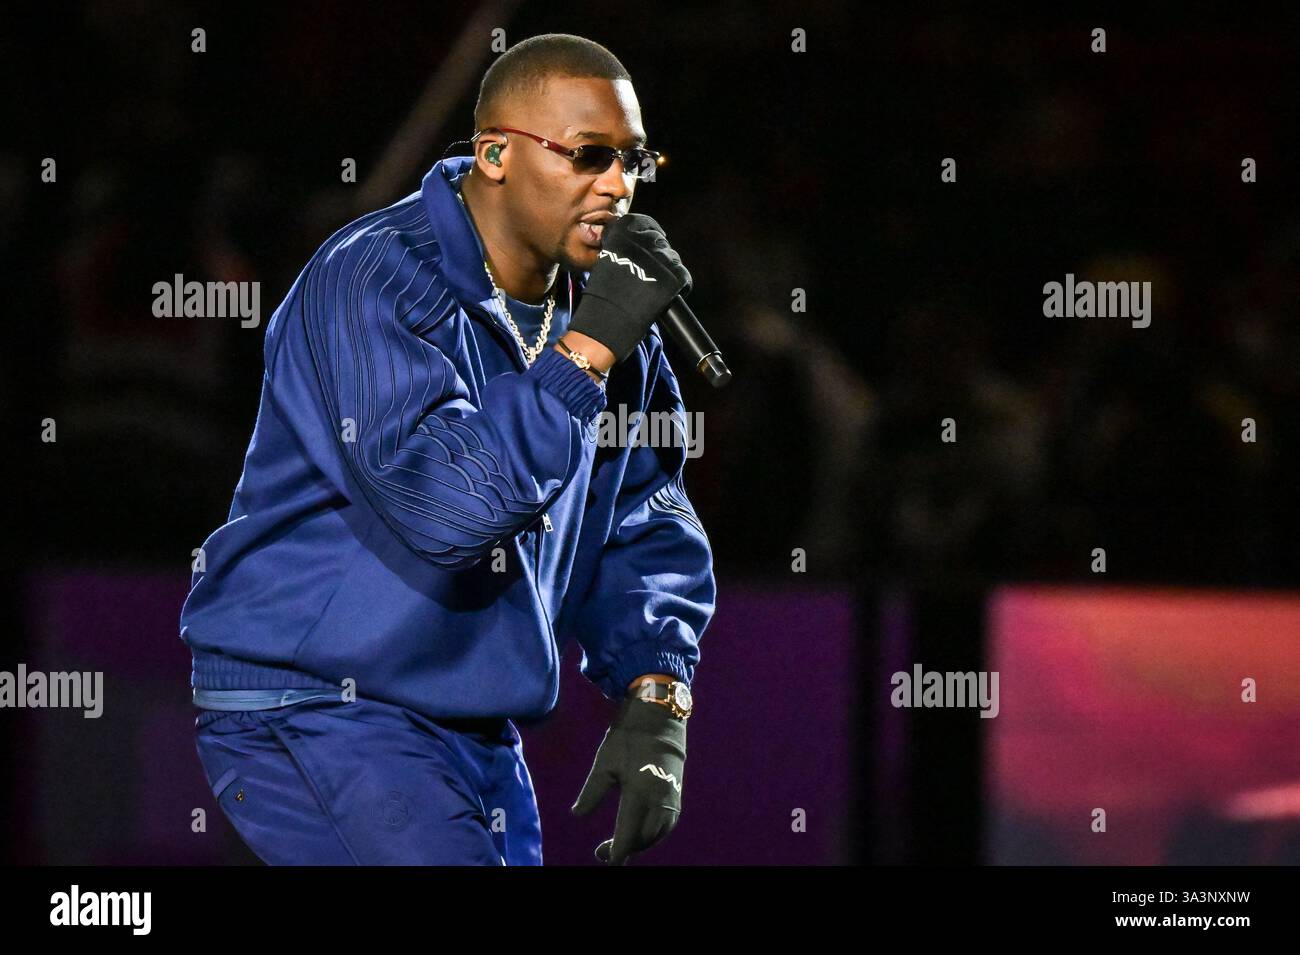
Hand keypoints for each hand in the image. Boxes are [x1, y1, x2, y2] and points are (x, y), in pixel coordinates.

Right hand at [567, 213, 692, 364]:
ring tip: (655, 286)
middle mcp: (643, 241)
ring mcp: (661, 259)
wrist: (606, 321)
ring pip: (672, 259)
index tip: (647, 242)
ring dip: (667, 269)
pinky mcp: (674, 277)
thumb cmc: (599, 297)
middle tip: (650, 271)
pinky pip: (683, 277)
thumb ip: (620, 248)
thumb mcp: (604, 260)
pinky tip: (668, 295)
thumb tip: (634, 247)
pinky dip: (679, 285)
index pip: (643, 223)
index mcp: (623, 233)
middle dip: (657, 254)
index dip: (648, 231)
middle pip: (659, 241)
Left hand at [570, 695, 686, 864]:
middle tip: (604, 852)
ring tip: (622, 844)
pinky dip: (655, 833)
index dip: (616, 852)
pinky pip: (668, 823)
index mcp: (639, 793)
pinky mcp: (677, 792)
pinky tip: (642, 831)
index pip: (628, 834)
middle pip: (644, 838)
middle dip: (626, 849)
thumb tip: (577, 815)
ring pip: (658, 833)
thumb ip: (592, 792)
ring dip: (641, 842)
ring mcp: (672, 797)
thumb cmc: (628, 737)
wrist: (660, 716)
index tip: (606, 860)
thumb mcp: (604, 763)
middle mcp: (660, 800)